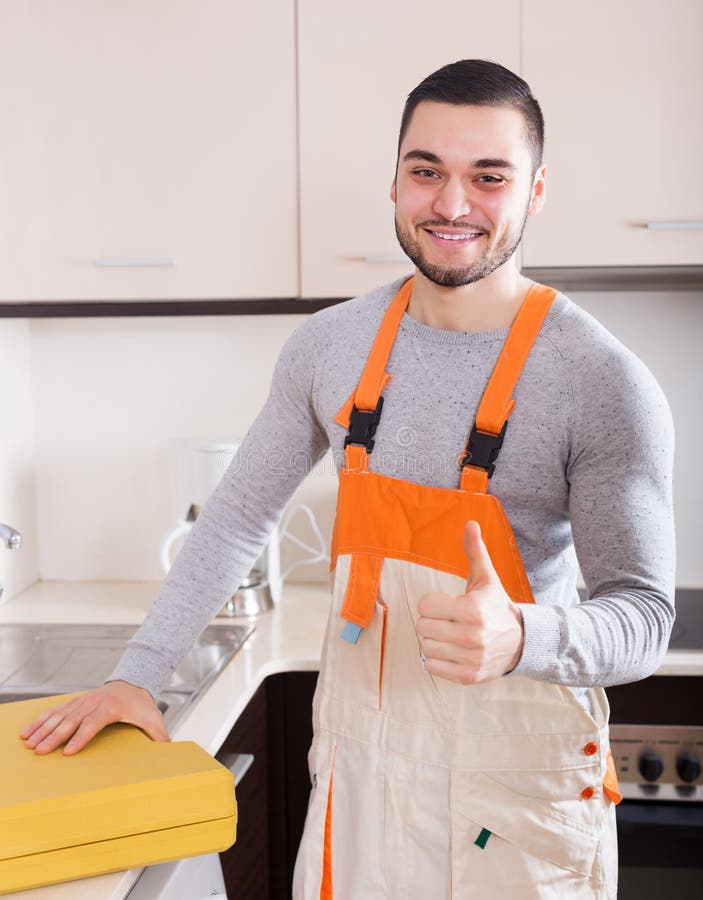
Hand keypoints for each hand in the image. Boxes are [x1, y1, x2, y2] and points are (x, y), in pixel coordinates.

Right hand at [19, 680, 169, 754]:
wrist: (132, 682)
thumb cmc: (141, 704)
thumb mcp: (152, 718)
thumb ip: (159, 734)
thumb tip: (168, 750)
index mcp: (110, 707)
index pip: (93, 723)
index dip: (81, 737)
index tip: (68, 752)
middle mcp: (92, 703)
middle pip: (71, 720)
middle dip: (54, 736)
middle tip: (40, 751)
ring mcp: (81, 702)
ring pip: (59, 716)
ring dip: (42, 729)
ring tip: (29, 744)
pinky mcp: (74, 704)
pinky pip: (54, 712)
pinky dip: (40, 721)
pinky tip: (27, 732)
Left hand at [416, 520, 523, 683]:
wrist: (521, 642)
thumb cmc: (496, 606)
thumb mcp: (486, 579)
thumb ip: (475, 551)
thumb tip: (470, 523)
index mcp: (472, 609)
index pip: (424, 605)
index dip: (433, 603)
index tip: (446, 604)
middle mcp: (470, 636)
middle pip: (422, 626)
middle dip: (432, 621)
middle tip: (448, 620)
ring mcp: (469, 658)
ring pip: (425, 646)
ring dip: (433, 640)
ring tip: (450, 635)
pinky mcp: (468, 676)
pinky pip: (432, 666)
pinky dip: (437, 659)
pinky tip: (451, 650)